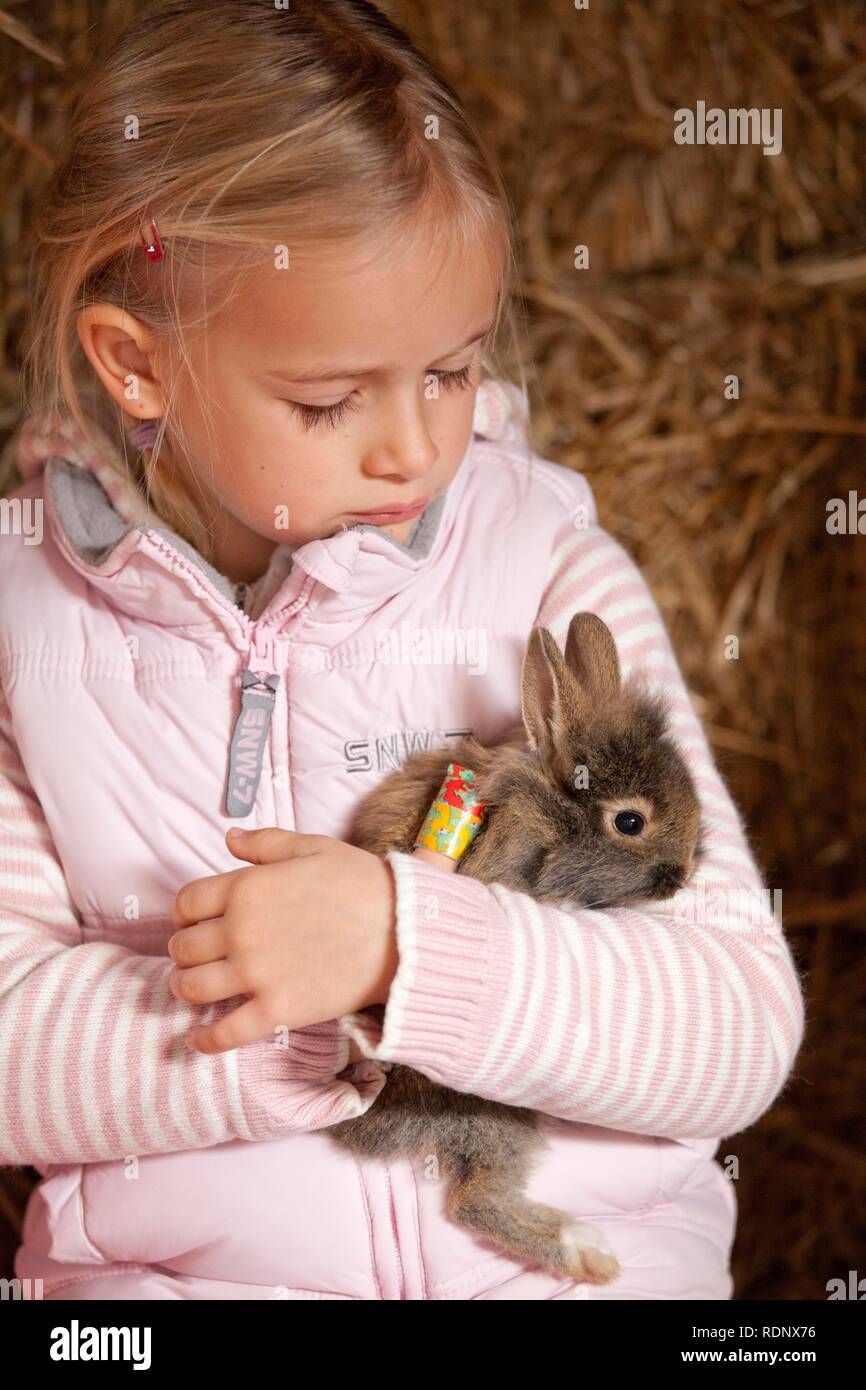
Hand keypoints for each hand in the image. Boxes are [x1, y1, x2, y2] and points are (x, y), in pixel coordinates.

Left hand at [167, 828, 397, 1053]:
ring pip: (193, 988)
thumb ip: (266, 843)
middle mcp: (242, 932)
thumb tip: (230, 838)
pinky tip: (198, 1040)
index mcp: (246, 888)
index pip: (187, 902)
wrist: (404, 930)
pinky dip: (204, 1040)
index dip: (184, 913)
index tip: (192, 921)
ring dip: (185, 989)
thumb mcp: (313, 848)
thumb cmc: (362, 884)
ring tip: (195, 989)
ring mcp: (257, 974)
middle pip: (185, 948)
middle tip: (196, 956)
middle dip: (184, 951)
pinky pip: (225, 1033)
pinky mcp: (277, 1010)